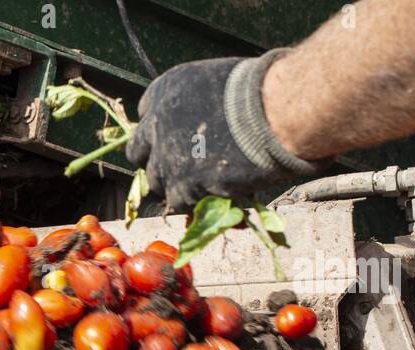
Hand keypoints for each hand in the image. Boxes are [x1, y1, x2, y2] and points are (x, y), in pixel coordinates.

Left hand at [126, 51, 327, 212]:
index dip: (161, 132)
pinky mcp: (182, 184)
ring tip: (201, 182)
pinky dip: (192, 201)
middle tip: (180, 166)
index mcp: (164, 91)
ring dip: (174, 184)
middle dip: (157, 160)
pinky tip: (211, 193)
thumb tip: (201, 120)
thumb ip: (197, 103)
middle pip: (140, 153)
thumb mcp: (216, 83)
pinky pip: (177, 201)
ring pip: (155, 181)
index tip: (177, 138)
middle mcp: (155, 123)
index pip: (146, 116)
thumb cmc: (260, 89)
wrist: (275, 112)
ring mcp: (166, 156)